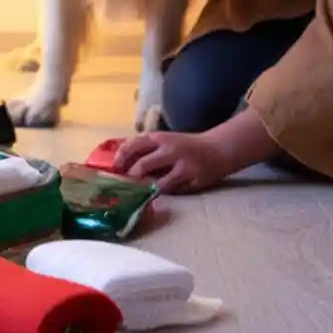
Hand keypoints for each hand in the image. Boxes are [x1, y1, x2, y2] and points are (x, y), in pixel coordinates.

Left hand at [112, 132, 233, 193]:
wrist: (217, 148)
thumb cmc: (186, 146)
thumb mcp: (166, 141)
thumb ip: (147, 149)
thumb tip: (121, 162)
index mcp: (160, 138)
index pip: (134, 144)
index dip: (121, 157)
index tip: (115, 167)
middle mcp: (170, 149)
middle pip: (142, 166)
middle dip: (130, 178)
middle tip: (124, 185)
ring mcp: (182, 165)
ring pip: (156, 182)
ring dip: (145, 189)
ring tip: (139, 193)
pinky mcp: (192, 179)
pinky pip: (172, 190)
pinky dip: (162, 194)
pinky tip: (157, 195)